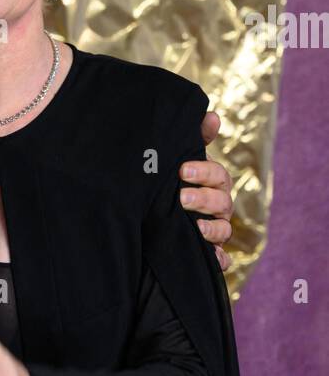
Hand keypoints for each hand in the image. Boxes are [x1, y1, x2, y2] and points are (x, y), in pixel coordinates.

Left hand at [179, 109, 233, 271]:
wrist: (152, 219)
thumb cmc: (173, 182)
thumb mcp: (180, 162)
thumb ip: (195, 139)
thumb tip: (211, 114)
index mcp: (213, 183)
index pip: (218, 175)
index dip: (204, 171)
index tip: (183, 169)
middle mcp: (218, 206)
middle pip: (222, 202)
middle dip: (204, 198)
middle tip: (182, 197)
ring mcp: (214, 230)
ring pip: (223, 230)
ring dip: (212, 228)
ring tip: (195, 226)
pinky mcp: (208, 253)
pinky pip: (220, 260)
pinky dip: (219, 260)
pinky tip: (213, 259)